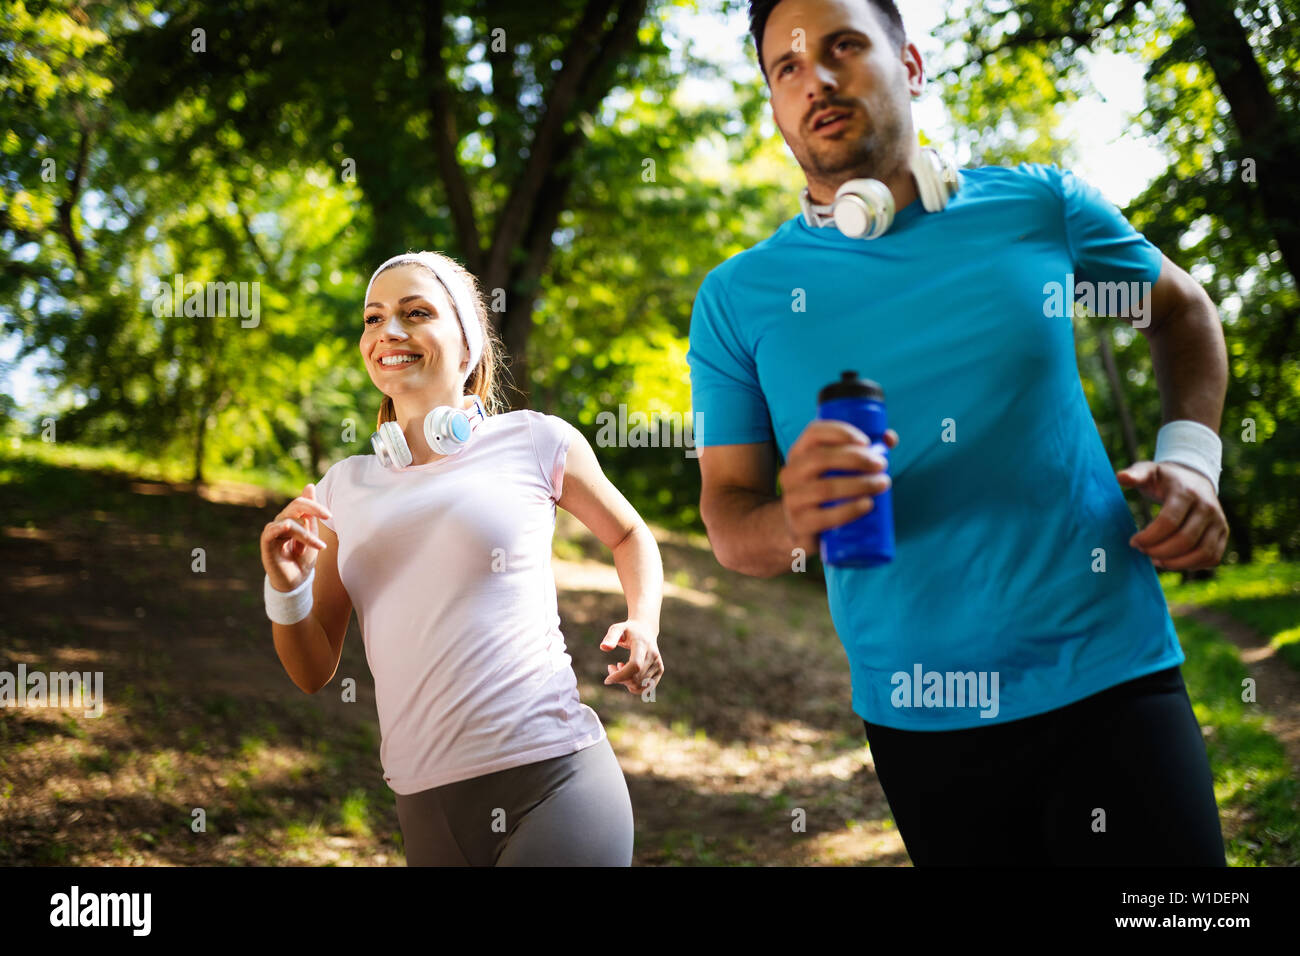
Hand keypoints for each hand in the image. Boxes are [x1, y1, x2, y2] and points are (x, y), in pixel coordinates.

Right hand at [261, 483, 331, 591]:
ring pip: (290, 522)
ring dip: (307, 534)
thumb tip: (309, 485)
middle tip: (327, 516)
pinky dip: (283, 530)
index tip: (329, 515)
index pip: (301, 503)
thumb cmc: (303, 557)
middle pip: (295, 506)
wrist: (295, 581)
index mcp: (291, 518)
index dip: (315, 505)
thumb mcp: (312, 533)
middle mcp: (280, 522)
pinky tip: (291, 531)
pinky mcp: (266, 543)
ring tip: (319, 547)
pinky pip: (272, 531)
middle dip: (313, 509)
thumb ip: (310, 513)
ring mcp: (272, 532)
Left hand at [600, 619, 662, 693]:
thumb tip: (603, 647)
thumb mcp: (617, 629)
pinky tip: (628, 675)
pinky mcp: (660, 670)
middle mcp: (653, 655)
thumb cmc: (628, 630)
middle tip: (611, 668)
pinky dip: (634, 686)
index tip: (607, 680)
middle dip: (619, 679)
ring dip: (625, 682)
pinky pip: (646, 688)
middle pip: (635, 678)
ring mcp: (658, 664)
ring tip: (619, 668)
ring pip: (640, 685)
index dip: (620, 676)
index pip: (635, 665)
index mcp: (643, 645)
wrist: (645, 629)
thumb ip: (610, 637)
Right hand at [779, 421, 898, 557]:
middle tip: (881, 465)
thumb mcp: (836, 469)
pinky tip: (868, 504)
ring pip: (825, 488)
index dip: (840, 432)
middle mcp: (790, 474)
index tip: (867, 442)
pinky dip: (850, 509)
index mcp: (798, 454)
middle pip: (820, 458)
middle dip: (856, 458)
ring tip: (882, 484)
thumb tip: (889, 437)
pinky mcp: (800, 524)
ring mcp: (792, 500)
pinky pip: (825, 516)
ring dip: (859, 483)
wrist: (802, 529)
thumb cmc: (827, 491)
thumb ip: (863, 451)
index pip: (813, 433)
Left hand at [1116, 461, 1226, 571]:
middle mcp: (1208, 508)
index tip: (1133, 541)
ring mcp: (1219, 522)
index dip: (1149, 537)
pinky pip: (1211, 558)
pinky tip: (1171, 561)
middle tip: (1143, 551)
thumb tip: (1121, 477)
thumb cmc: (1165, 478)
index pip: (1169, 522)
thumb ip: (1135, 474)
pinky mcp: (1223, 534)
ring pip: (1202, 552)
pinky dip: (1191, 565)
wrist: (1194, 478)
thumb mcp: (1149, 470)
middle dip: (1159, 551)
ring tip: (1155, 559)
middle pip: (1185, 540)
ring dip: (1176, 562)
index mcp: (1187, 493)